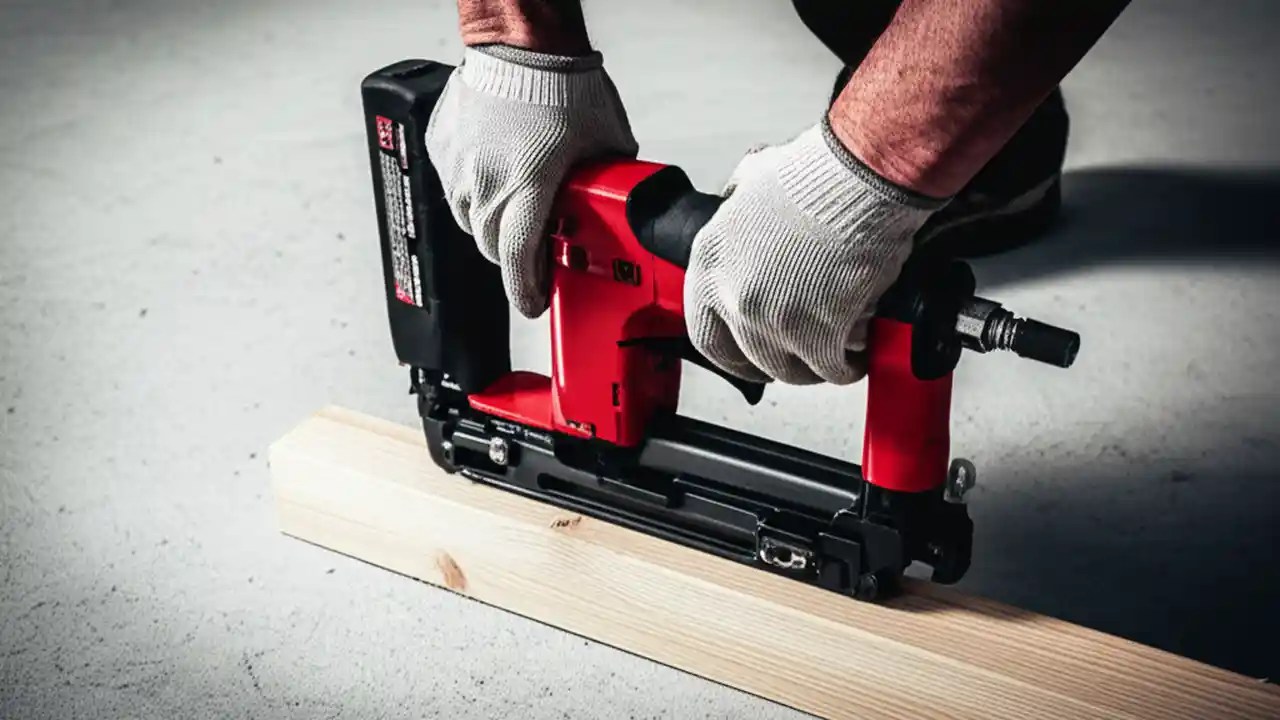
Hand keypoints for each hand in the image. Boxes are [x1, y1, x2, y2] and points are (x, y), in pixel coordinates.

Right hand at [426, 45, 637, 316]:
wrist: (522, 42)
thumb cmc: (563, 84)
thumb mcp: (606, 146)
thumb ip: (608, 186)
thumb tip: (620, 206)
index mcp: (527, 189)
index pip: (518, 261)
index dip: (527, 291)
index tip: (534, 303)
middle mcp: (486, 184)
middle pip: (493, 247)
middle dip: (515, 257)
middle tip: (536, 252)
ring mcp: (459, 167)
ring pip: (470, 220)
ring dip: (493, 225)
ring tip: (517, 210)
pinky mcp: (442, 148)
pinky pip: (454, 186)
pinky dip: (474, 192)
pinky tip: (497, 177)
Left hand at [685, 121, 944, 384]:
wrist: (858, 180)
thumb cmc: (814, 174)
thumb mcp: (752, 178)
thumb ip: (737, 204)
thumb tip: (739, 206)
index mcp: (710, 262)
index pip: (704, 332)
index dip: (730, 352)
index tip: (746, 356)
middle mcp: (733, 296)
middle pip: (748, 357)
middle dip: (775, 363)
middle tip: (797, 357)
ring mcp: (772, 320)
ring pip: (789, 369)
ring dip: (812, 368)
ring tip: (834, 353)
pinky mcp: (817, 334)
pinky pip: (831, 368)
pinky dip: (848, 365)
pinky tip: (858, 354)